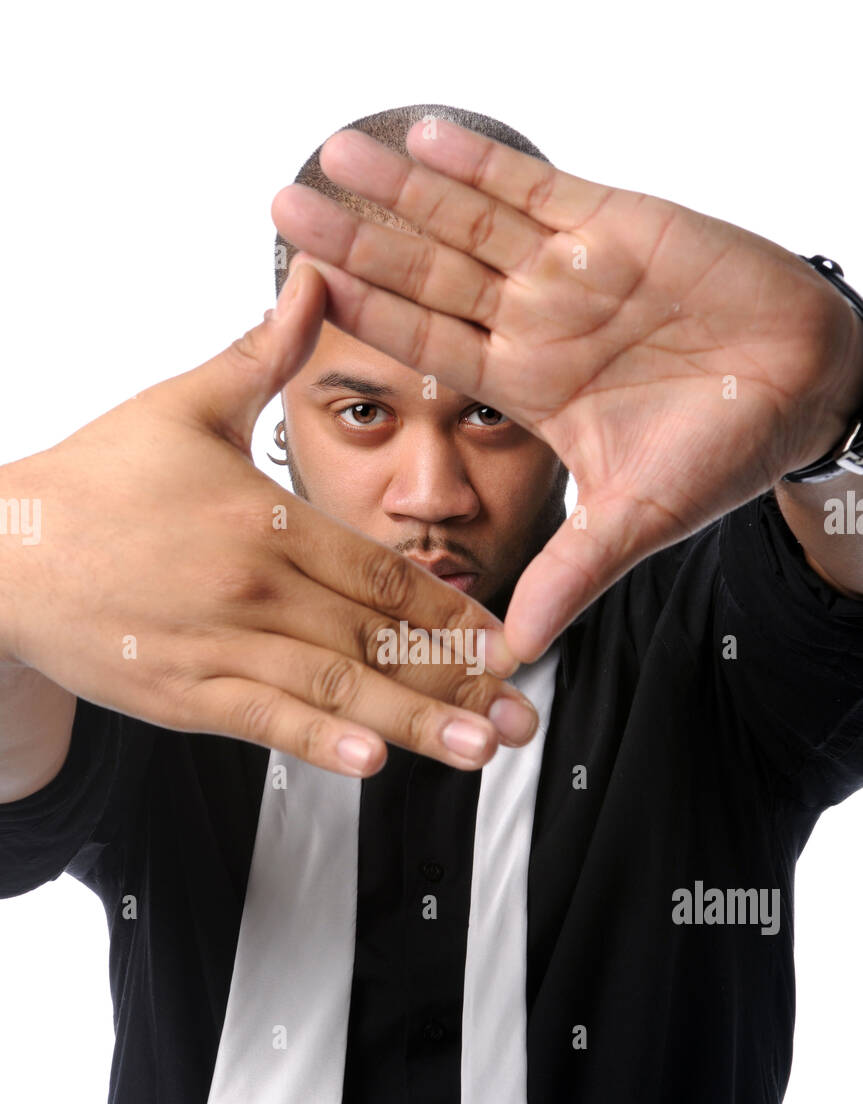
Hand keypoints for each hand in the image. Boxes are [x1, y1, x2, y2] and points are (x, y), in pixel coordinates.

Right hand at [0, 262, 536, 776]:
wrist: (4, 552)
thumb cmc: (97, 480)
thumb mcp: (183, 404)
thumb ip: (263, 351)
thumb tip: (318, 275)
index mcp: (264, 518)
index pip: (382, 572)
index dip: (453, 610)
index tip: (508, 639)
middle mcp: (252, 586)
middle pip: (375, 639)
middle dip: (457, 678)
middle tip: (523, 708)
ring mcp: (217, 646)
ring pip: (333, 689)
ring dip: (414, 722)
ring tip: (479, 748)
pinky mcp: (181, 694)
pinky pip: (263, 722)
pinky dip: (319, 743)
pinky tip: (372, 765)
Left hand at [271, 118, 862, 658]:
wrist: (804, 390)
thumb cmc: (725, 450)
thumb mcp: (634, 519)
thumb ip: (571, 573)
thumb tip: (512, 652)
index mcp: (526, 385)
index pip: (426, 348)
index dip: (365, 319)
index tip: (297, 295)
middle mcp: (534, 322)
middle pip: (426, 275)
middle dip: (357, 242)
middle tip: (285, 207)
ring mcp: (570, 269)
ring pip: (468, 221)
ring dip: (401, 189)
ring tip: (334, 152)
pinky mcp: (617, 222)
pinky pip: (538, 185)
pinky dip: (484, 161)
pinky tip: (425, 136)